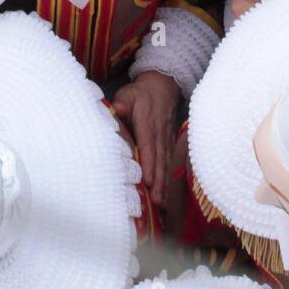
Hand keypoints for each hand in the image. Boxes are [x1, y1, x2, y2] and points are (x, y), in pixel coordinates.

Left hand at [112, 70, 180, 208]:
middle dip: (159, 182)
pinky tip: (166, 191)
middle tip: (157, 201)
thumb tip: (118, 109)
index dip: (149, 164)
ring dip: (165, 183)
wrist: (164, 86)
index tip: (148, 181)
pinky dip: (168, 177)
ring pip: (166, 164)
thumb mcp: (129, 93)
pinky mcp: (169, 142)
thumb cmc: (142, 93)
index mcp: (149, 124)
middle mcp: (160, 135)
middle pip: (160, 161)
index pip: (149, 147)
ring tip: (162, 202)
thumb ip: (124, 102)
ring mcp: (167, 139)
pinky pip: (169, 161)